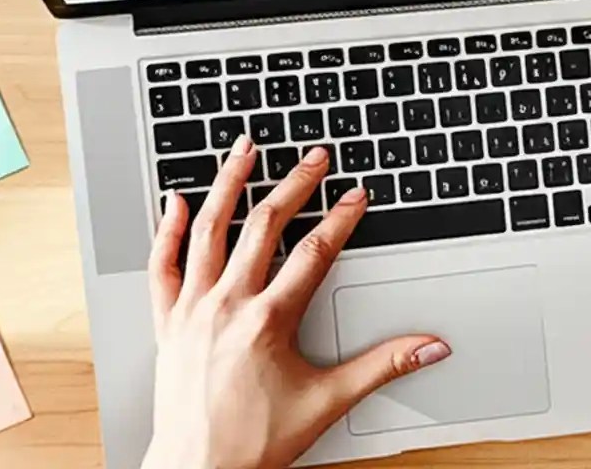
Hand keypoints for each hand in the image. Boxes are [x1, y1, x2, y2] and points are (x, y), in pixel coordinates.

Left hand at [142, 137, 450, 468]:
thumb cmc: (254, 441)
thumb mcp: (329, 401)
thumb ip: (383, 367)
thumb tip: (427, 348)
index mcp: (268, 321)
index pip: (315, 252)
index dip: (341, 218)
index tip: (357, 196)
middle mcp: (227, 306)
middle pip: (264, 227)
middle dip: (294, 185)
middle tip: (314, 158)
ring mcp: (193, 310)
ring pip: (209, 232)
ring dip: (228, 186)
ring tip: (244, 152)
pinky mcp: (168, 322)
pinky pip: (163, 266)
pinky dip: (168, 230)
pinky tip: (178, 202)